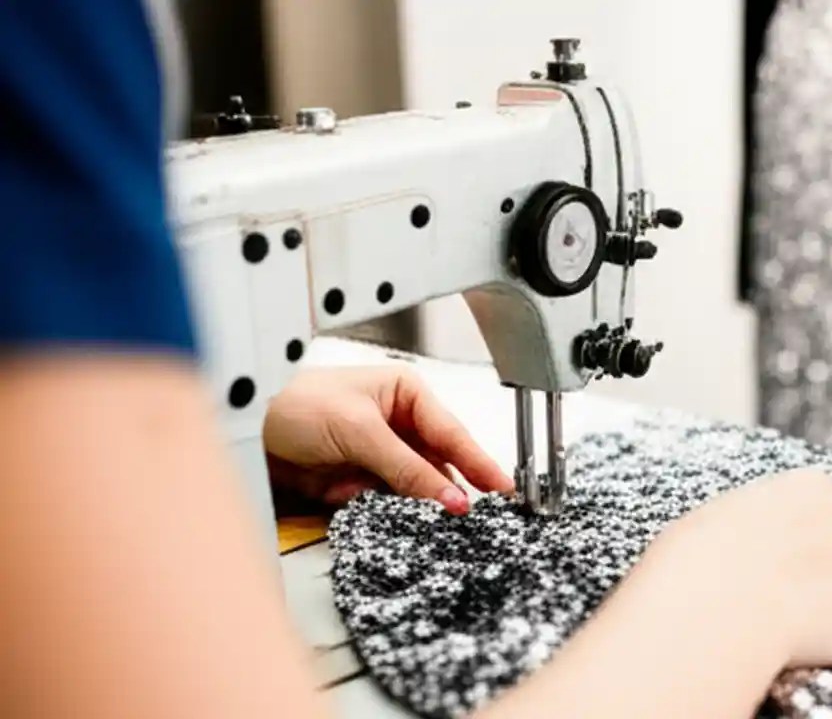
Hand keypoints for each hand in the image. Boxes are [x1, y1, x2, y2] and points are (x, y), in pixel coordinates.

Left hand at [263, 366, 512, 513]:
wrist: (244, 435)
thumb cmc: (294, 407)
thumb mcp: (358, 431)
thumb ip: (406, 467)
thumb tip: (450, 496)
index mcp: (405, 393)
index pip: (451, 431)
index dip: (478, 461)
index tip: (502, 488)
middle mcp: (399, 423)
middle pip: (440, 463)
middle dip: (452, 488)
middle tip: (476, 515)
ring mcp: (382, 455)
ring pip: (418, 487)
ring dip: (422, 504)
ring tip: (438, 522)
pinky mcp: (363, 483)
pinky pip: (392, 502)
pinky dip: (394, 512)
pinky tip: (399, 517)